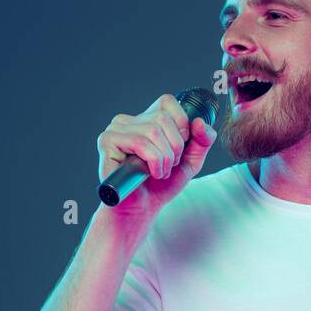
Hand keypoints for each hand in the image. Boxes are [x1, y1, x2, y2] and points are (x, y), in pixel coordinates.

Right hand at [96, 93, 217, 222]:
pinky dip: (153, 161)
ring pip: (153, 130)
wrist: (142, 209)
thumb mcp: (191, 161)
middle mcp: (128, 120)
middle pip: (163, 118)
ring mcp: (115, 129)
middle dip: (175, 148)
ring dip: (165, 158)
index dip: (181, 125)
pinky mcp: (107, 141)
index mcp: (145, 119)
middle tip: (169, 166)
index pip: (168, 101)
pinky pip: (140, 142)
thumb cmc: (161, 185)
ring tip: (159, 172)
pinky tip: (149, 173)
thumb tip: (199, 122)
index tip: (179, 150)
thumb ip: (203, 140)